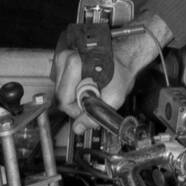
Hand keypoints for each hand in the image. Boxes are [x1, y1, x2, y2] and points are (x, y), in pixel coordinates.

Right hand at [51, 15, 169, 130]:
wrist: (124, 57)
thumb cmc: (120, 73)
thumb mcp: (113, 98)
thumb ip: (94, 116)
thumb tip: (77, 129)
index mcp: (75, 64)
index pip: (63, 100)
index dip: (75, 111)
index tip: (87, 110)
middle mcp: (65, 58)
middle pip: (60, 95)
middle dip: (75, 103)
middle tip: (92, 100)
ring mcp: (62, 58)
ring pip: (60, 89)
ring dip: (74, 95)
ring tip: (91, 90)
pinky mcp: (63, 60)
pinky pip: (62, 82)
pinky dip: (73, 87)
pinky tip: (86, 83)